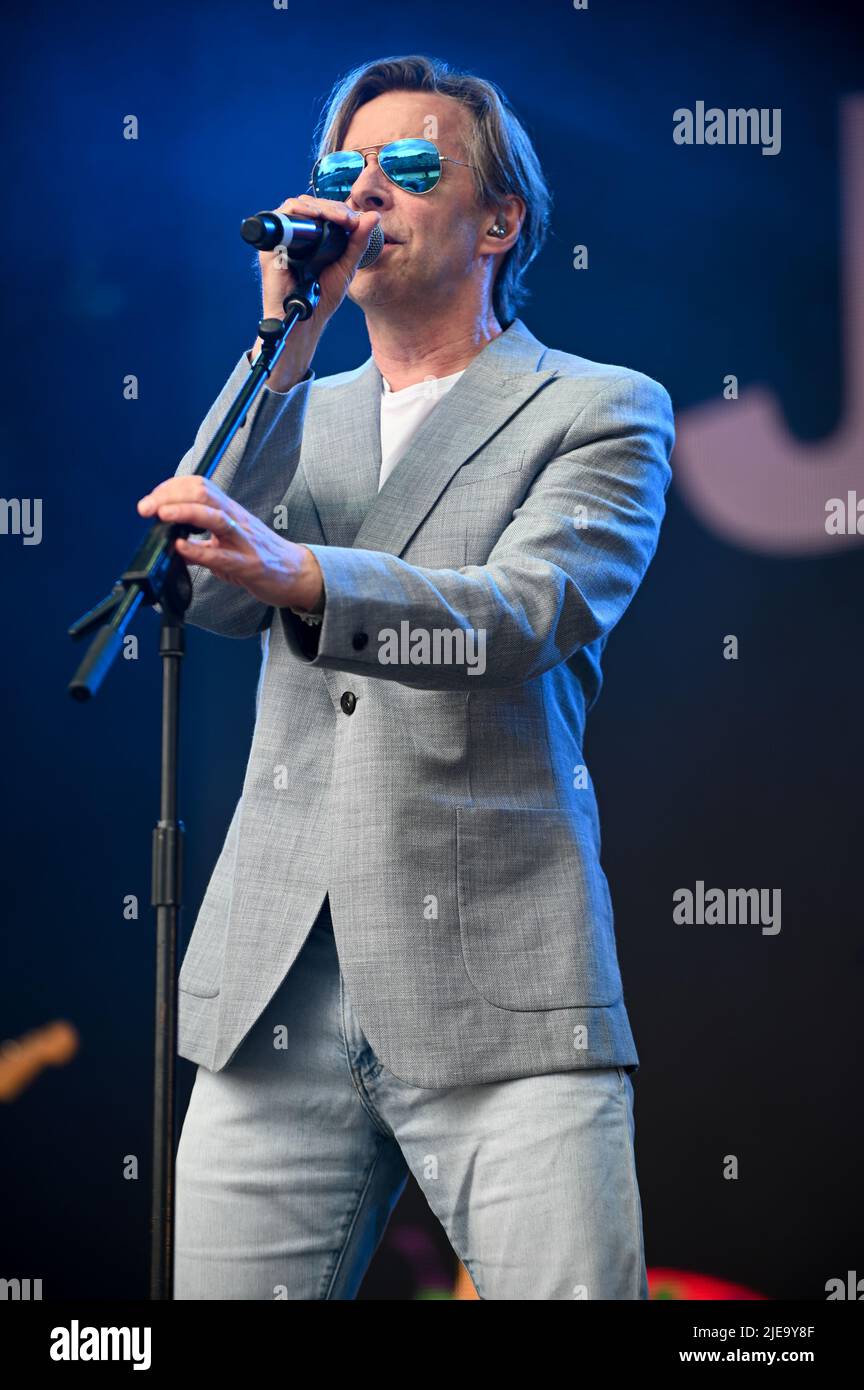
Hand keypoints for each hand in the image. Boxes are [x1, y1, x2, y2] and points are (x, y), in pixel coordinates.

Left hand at [137, 476, 322, 610]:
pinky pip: (220, 556)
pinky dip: (196, 551)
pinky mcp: (248, 565)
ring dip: (183, 512)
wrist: (296, 573)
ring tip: (161, 515)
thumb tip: (173, 543)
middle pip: (203, 492)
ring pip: (213, 516)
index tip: (151, 501)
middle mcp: (235, 519)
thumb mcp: (228, 541)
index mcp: (229, 511)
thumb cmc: (262, 555)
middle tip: (147, 508)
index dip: (170, 488)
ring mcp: (243, 541)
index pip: (198, 485)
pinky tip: (181, 548)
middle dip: (169, 496)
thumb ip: (202, 540)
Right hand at [258, 194, 380, 325]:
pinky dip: (299, 212)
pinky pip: (281, 218)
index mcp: (313, 239)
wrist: (306, 320)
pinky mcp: (271, 246)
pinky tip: (315, 218)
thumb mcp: (346, 267)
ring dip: (319, 207)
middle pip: (311, 204)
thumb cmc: (322, 299)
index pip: (324, 211)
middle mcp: (296, 237)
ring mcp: (283, 240)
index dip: (340, 210)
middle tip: (348, 219)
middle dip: (332, 207)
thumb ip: (358, 242)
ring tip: (337, 218)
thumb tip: (374, 216)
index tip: (355, 221)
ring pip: (297, 206)